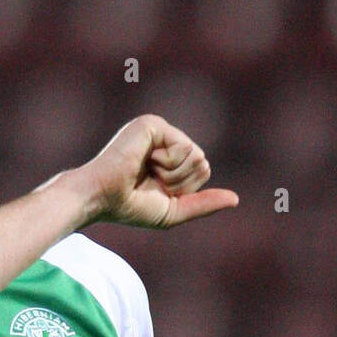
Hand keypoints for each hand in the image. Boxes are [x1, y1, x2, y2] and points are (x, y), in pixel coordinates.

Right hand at [74, 114, 238, 228]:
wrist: (100, 198)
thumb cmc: (129, 207)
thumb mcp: (173, 210)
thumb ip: (203, 204)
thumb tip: (236, 200)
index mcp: (169, 157)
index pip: (202, 171)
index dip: (184, 188)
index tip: (155, 190)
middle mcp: (166, 139)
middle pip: (203, 162)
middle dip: (180, 181)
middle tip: (149, 181)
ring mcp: (159, 130)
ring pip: (196, 156)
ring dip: (172, 174)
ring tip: (145, 172)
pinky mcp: (153, 125)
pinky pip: (184, 149)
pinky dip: (167, 164)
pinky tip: (144, 161)